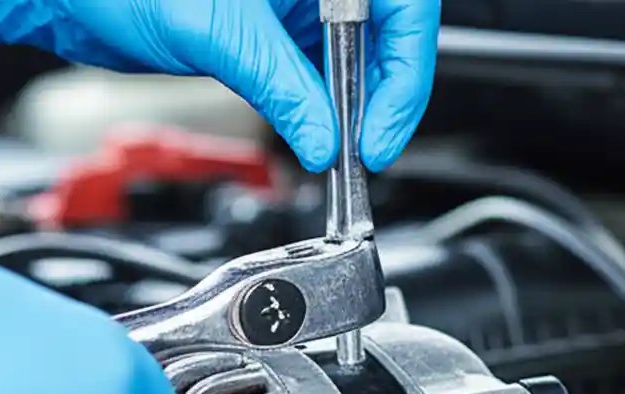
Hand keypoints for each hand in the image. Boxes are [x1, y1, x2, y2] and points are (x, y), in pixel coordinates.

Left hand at [0, 0, 439, 172]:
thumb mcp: (221, 35)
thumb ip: (284, 89)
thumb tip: (326, 141)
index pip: (403, 6)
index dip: (403, 73)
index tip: (378, 132)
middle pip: (386, 28)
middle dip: (380, 91)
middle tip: (363, 149)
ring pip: (355, 50)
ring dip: (351, 101)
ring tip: (339, 148)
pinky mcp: (272, 24)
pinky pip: (318, 63)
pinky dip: (320, 99)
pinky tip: (314, 129)